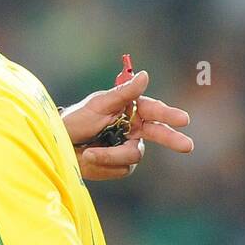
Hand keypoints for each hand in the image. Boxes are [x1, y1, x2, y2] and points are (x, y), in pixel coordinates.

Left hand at [60, 70, 193, 179]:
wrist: (57, 144)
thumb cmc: (75, 120)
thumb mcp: (97, 105)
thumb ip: (123, 93)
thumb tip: (145, 75)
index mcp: (131, 110)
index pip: (154, 110)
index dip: (168, 115)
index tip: (182, 120)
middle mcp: (134, 129)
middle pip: (158, 134)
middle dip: (171, 139)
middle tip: (186, 145)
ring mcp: (128, 147)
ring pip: (133, 155)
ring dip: (110, 156)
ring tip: (88, 153)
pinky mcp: (119, 166)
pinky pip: (121, 169)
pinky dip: (103, 165)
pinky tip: (89, 159)